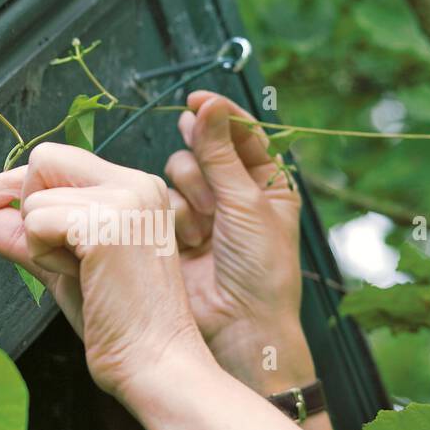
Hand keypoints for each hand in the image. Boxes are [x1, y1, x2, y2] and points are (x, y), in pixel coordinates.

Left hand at [0, 144, 208, 407]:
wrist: (154, 364)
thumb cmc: (119, 326)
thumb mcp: (65, 269)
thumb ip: (27, 238)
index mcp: (136, 189)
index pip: (57, 161)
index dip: (11, 184)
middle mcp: (136, 183)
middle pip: (43, 160)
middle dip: (27, 206)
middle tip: (58, 257)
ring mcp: (125, 199)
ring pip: (35, 197)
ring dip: (39, 243)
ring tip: (82, 275)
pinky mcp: (107, 223)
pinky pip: (37, 222)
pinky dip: (43, 254)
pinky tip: (80, 277)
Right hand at [164, 90, 313, 390]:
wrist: (240, 328)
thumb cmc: (262, 271)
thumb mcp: (247, 205)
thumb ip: (221, 153)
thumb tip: (208, 105)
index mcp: (268, 184)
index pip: (241, 133)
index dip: (219, 114)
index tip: (197, 101)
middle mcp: (235, 195)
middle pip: (204, 150)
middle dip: (203, 163)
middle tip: (205, 180)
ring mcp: (203, 214)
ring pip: (178, 174)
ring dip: (190, 195)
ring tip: (205, 228)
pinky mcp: (174, 234)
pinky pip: (161, 202)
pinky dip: (173, 217)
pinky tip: (188, 241)